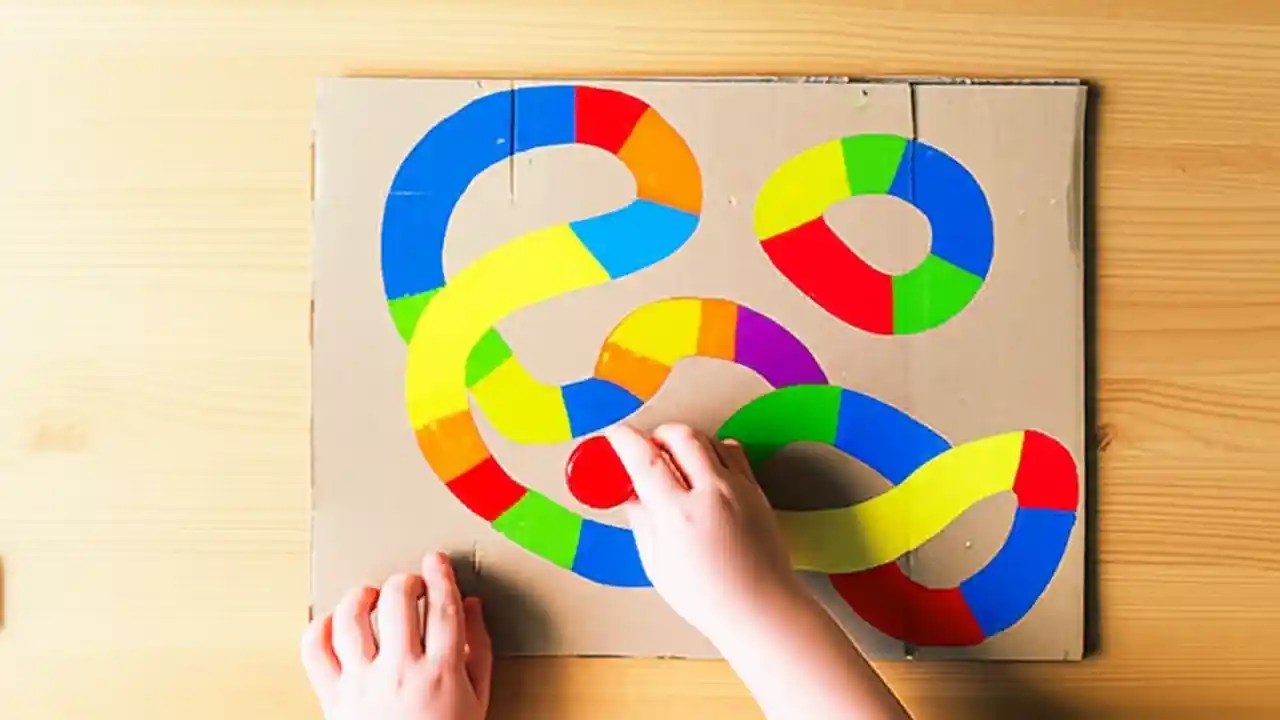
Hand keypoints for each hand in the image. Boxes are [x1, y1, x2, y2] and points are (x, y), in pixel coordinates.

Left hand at [301, 553, 492, 719]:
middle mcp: (399, 673)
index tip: (437, 562)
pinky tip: (336, 622)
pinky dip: (320, 627)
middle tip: (410, 584)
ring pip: (352, 618)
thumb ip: (478, 648)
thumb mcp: (477, 699)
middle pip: (397, 602)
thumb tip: (472, 607)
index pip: (442, 607)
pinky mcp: (333, 695)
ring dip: (362, 596)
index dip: (440, 575)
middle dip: (405, 581)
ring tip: (372, 595)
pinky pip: (315, 650)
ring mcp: (362, 683)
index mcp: (441, 673)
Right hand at [606, 422, 806, 640]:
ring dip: (687, 441)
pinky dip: (714, 452)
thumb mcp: (657, 564)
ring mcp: (739, 489)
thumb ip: (642, 521)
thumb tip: (630, 493)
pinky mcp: (757, 491)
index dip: (625, 441)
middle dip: (658, 435)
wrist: (762, 609)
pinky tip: (705, 472)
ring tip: (676, 462)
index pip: (645, 460)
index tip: (615, 435)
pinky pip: (733, 453)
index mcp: (679, 515)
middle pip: (681, 436)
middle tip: (647, 451)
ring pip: (709, 439)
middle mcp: (712, 493)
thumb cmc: (708, 598)